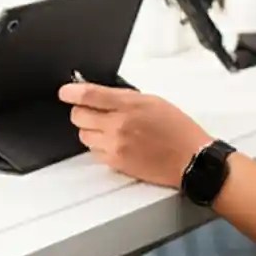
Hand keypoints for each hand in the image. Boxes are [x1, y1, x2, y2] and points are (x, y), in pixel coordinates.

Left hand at [58, 83, 212, 187]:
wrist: (191, 159)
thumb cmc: (177, 130)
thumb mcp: (152, 101)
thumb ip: (124, 97)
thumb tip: (101, 94)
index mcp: (129, 105)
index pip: (89, 95)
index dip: (71, 92)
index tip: (65, 92)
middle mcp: (118, 125)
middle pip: (79, 115)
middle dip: (81, 111)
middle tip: (90, 110)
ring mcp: (115, 145)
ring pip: (83, 135)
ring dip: (90, 129)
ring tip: (108, 128)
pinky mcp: (116, 163)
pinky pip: (94, 152)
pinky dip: (99, 146)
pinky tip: (115, 142)